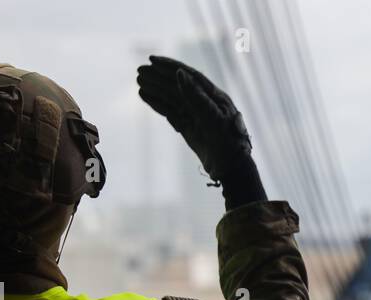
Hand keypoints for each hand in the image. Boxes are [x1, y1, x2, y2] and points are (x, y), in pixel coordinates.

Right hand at [137, 56, 251, 184]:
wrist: (231, 169)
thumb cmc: (229, 142)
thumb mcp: (213, 118)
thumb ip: (195, 96)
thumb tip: (179, 73)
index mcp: (214, 96)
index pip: (189, 75)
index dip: (170, 66)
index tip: (152, 60)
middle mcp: (204, 103)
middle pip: (178, 85)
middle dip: (158, 77)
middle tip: (139, 71)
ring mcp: (195, 115)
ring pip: (172, 98)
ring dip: (155, 89)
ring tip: (139, 81)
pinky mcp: (188, 128)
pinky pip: (170, 112)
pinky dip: (157, 103)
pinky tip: (145, 96)